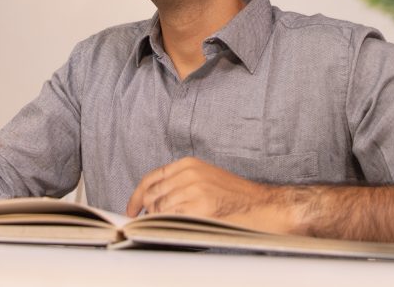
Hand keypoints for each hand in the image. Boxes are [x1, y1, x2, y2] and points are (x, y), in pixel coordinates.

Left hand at [125, 157, 291, 232]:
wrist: (261, 205)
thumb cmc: (236, 196)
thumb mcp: (205, 178)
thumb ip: (181, 183)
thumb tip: (156, 200)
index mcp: (188, 164)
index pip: (151, 179)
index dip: (137, 196)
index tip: (131, 208)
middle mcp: (188, 173)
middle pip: (153, 195)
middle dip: (148, 212)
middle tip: (149, 224)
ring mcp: (193, 190)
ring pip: (160, 209)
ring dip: (159, 221)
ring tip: (170, 227)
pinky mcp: (199, 207)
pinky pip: (172, 219)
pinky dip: (168, 226)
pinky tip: (176, 229)